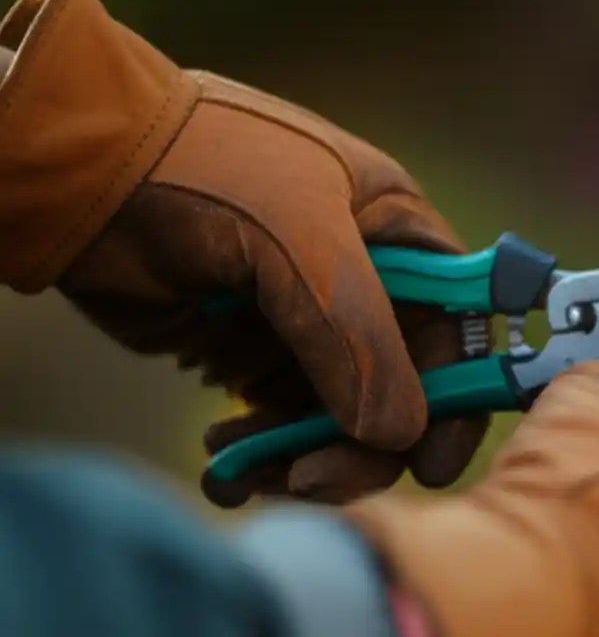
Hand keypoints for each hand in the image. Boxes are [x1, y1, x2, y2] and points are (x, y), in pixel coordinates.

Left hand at [55, 73, 490, 506]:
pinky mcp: (251, 354)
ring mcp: (307, 322)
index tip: (435, 461)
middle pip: (403, 388)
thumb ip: (358, 337)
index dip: (462, 395)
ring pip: (340, 417)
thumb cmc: (207, 173)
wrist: (81, 171)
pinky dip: (260, 453)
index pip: (461, 326)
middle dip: (366, 445)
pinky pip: (280, 422)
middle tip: (312, 480)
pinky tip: (225, 462)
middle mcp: (365, 284)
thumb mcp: (301, 240)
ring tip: (247, 473)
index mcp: (400, 235)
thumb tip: (399, 435)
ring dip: (303, 458)